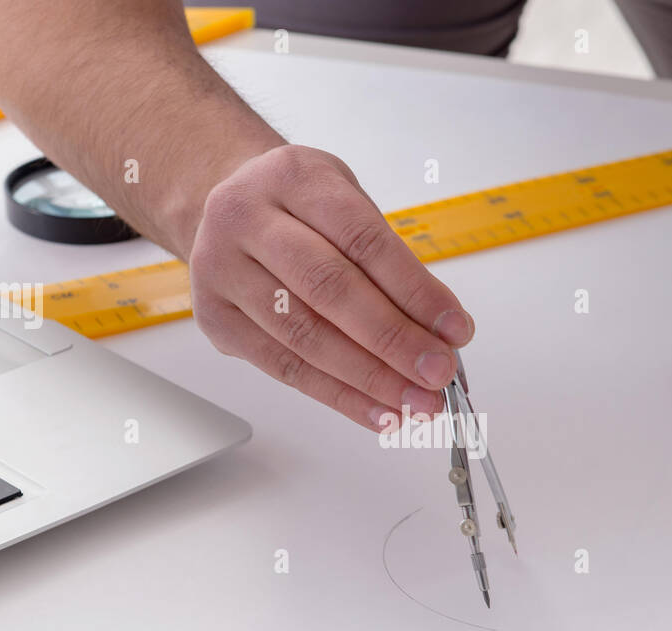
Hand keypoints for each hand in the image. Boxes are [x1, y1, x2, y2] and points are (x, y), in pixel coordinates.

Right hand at [189, 144, 472, 430]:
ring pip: (304, 337)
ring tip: (416, 402)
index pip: (362, 240)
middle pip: (330, 289)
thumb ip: (388, 261)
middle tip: (438, 374)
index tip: (456, 330)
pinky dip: (338, 396)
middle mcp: (247, 219)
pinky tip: (379, 411)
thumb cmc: (300, 209)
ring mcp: (221, 269)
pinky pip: (283, 368)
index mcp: (293, 178)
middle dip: (393, 340)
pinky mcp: (215, 318)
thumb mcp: (346, 202)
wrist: (223, 205)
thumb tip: (440, 332)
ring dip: (369, 378)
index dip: (414, 290)